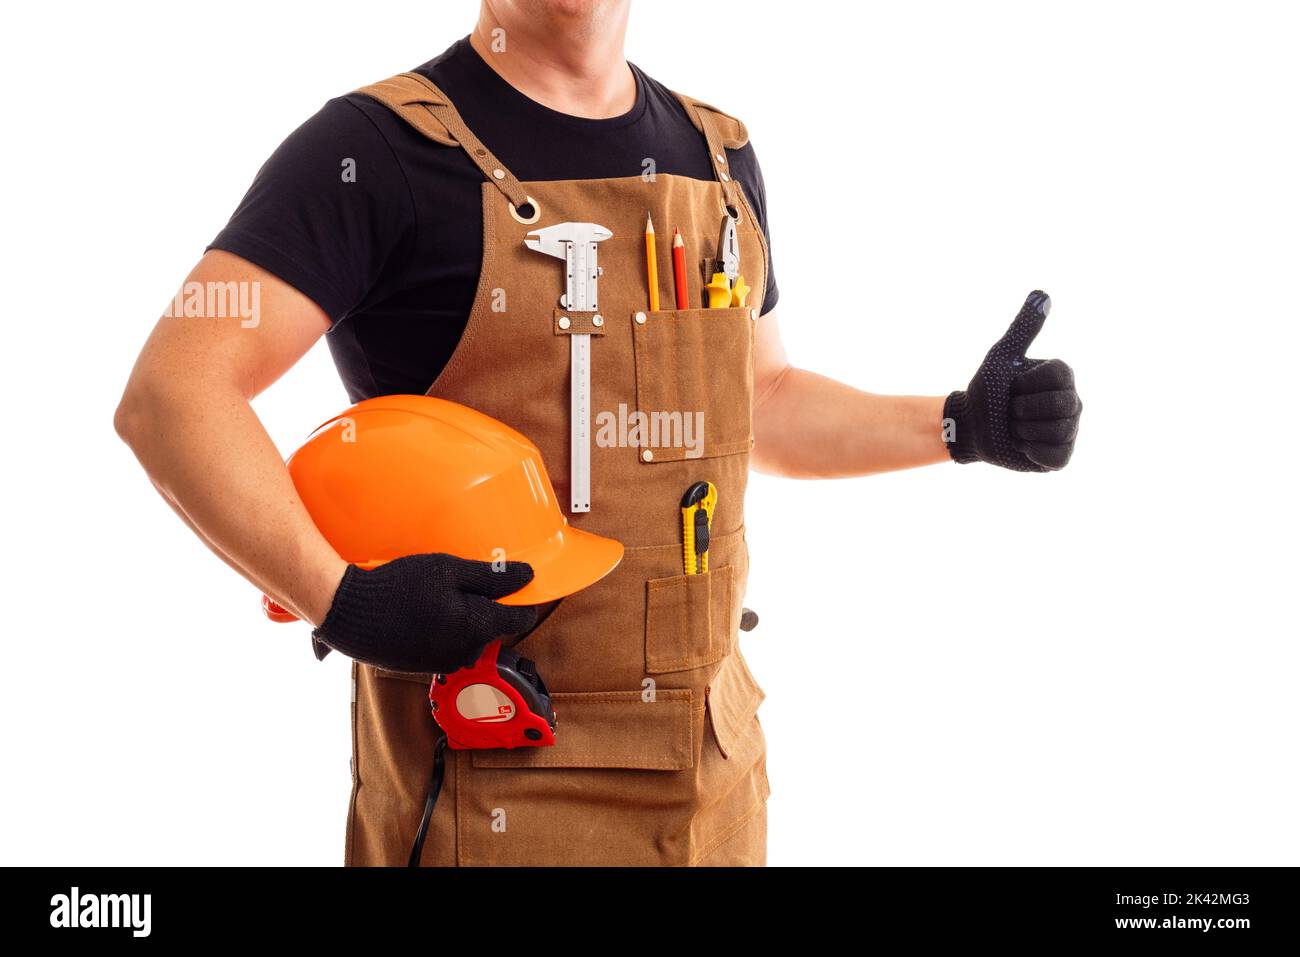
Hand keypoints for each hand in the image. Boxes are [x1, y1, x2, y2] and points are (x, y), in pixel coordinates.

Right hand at [311, 554, 537, 673]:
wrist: (350, 613)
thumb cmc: (398, 587)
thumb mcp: (447, 571)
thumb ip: (490, 577)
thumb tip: (527, 576)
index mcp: (477, 628)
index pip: (520, 619)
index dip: (522, 599)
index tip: (517, 585)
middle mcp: (465, 651)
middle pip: (493, 627)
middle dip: (486, 606)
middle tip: (464, 582)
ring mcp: (444, 661)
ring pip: (469, 637)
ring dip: (462, 618)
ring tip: (438, 596)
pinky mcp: (424, 665)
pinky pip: (447, 645)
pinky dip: (442, 628)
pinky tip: (423, 611)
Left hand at [944, 290, 1081, 471]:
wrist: (970, 425)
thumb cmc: (988, 389)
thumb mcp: (1002, 355)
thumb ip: (1023, 328)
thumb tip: (1042, 294)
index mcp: (1062, 377)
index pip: (1058, 376)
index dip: (1027, 383)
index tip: (1014, 385)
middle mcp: (1073, 403)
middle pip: (1060, 405)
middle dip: (1024, 408)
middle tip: (1011, 409)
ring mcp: (1069, 431)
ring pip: (1056, 431)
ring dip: (1023, 430)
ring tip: (1014, 427)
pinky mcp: (1059, 458)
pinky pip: (1053, 455)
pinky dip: (1030, 451)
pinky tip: (1021, 445)